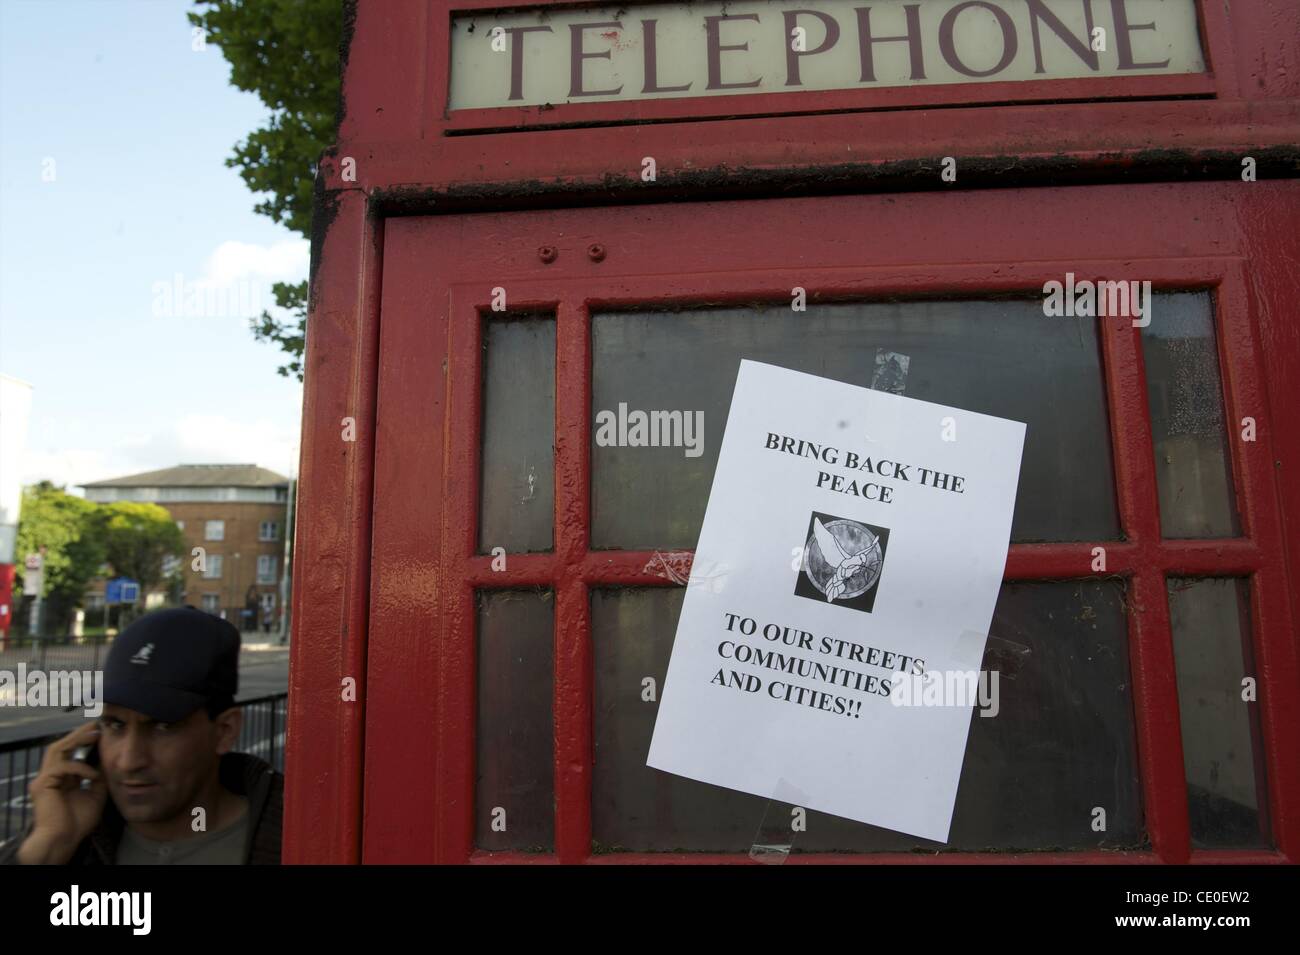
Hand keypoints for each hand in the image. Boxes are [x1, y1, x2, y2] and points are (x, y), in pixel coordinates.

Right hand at [17, 722, 107, 863]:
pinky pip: (62, 767)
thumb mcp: (95, 794)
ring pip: (57, 750)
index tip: (101, 731)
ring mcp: (43, 780)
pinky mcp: (41, 785)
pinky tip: (94, 775)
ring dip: (76, 740)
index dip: (83, 741)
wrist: (64, 840)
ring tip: (95, 734)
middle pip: (61, 746)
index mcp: (61, 779)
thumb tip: (108, 761)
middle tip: (97, 725)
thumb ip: (99, 778)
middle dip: (79, 734)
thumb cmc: (78, 822)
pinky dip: (80, 768)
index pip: (70, 753)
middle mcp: (50, 777)